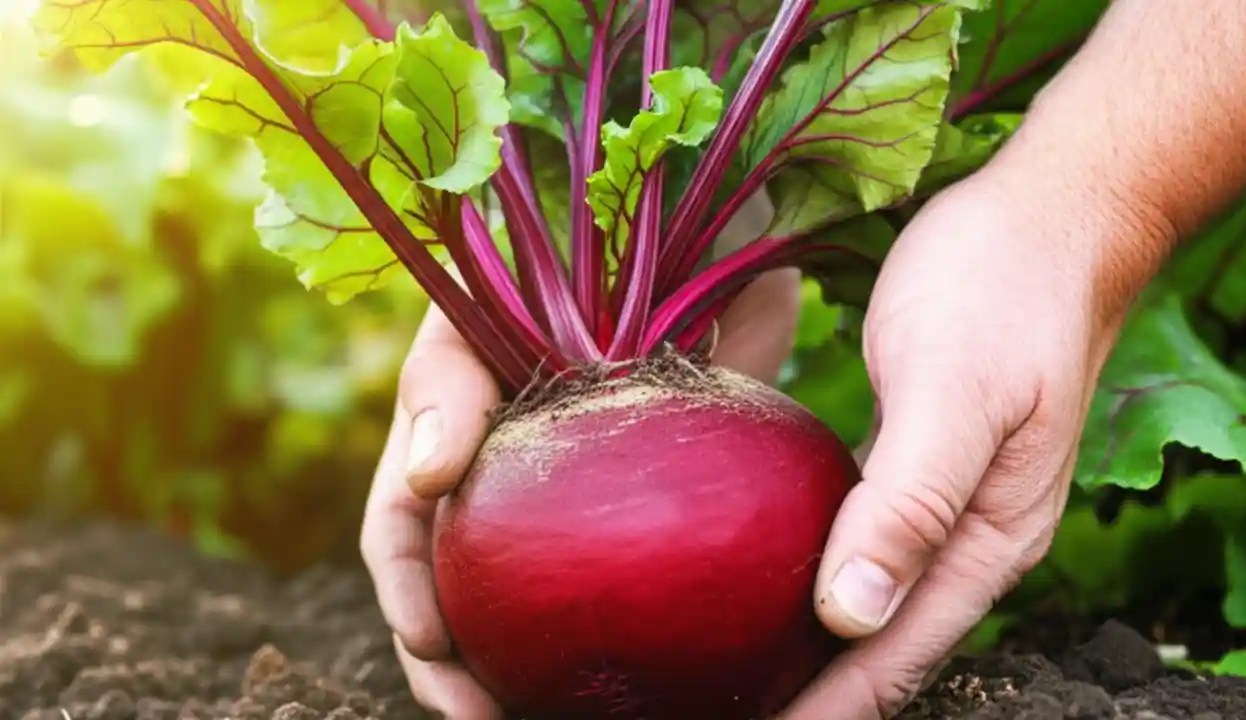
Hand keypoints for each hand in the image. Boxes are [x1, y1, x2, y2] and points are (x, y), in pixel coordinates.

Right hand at [359, 195, 801, 717]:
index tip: (440, 657)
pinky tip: (660, 669)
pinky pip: (636, 565)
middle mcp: (504, 465)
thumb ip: (450, 381)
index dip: (409, 602)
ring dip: (536, 664)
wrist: (691, 206)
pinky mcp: (654, 482)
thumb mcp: (486, 301)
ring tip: (553, 714)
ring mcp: (577, 480)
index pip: (402, 534)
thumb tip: (422, 483)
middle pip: (463, 586)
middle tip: (489, 719)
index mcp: (449, 426)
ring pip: (543, 591)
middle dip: (458, 666)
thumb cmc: (564, 237)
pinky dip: (633, 624)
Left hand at [779, 159, 1173, 717]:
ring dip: (812, 644)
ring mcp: (949, 502)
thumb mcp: (951, 391)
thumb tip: (848, 617)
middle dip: (814, 692)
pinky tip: (776, 582)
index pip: (896, 655)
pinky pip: (866, 541)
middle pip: (885, 645)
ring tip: (745, 674)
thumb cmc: (1001, 290)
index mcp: (988, 537)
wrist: (1049, 215)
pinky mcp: (922, 464)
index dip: (828, 708)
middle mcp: (972, 537)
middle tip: (729, 709)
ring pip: (873, 599)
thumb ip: (908, 505)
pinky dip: (820, 575)